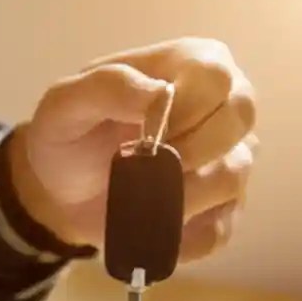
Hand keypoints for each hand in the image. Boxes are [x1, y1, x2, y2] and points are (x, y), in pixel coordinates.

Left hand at [9, 37, 256, 260]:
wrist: (63, 192)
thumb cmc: (70, 136)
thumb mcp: (66, 103)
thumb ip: (108, 86)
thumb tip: (158, 94)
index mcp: (193, 65)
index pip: (216, 77)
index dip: (183, 109)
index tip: (142, 133)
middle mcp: (224, 108)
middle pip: (238, 120)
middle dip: (184, 151)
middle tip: (141, 166)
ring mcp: (231, 160)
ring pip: (230, 177)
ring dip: (174, 194)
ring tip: (134, 195)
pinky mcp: (222, 213)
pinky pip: (217, 230)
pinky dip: (175, 235)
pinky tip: (144, 224)